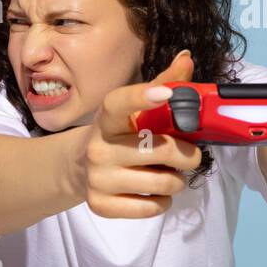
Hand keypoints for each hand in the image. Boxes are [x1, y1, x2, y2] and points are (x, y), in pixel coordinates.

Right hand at [83, 49, 203, 217]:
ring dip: (177, 180)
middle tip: (188, 155)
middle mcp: (98, 148)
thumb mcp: (133, 111)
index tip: (166, 94)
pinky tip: (155, 193)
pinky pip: (152, 208)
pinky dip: (163, 202)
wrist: (79, 167)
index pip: (119, 103)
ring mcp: (98, 179)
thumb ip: (163, 84)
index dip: (142, 97)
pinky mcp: (101, 205)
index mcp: (107, 119)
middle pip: (162, 150)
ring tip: (169, 174)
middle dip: (188, 155)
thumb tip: (187, 58)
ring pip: (163, 183)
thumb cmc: (118, 134)